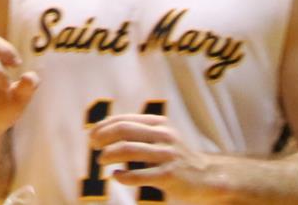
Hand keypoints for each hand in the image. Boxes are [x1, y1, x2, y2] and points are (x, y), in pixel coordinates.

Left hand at [93, 113, 226, 200]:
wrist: (206, 177)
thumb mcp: (160, 137)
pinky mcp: (168, 176)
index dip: (103, 126)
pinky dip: (123, 176)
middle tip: (93, 147)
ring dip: (109, 155)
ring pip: (128, 150)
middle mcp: (164, 136)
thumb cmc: (175, 157)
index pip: (124, 120)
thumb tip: (102, 129)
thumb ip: (138, 132)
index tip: (91, 135)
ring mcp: (167, 156)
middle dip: (103, 137)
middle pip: (123, 130)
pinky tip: (117, 176)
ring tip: (101, 161)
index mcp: (159, 124)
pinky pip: (138, 175)